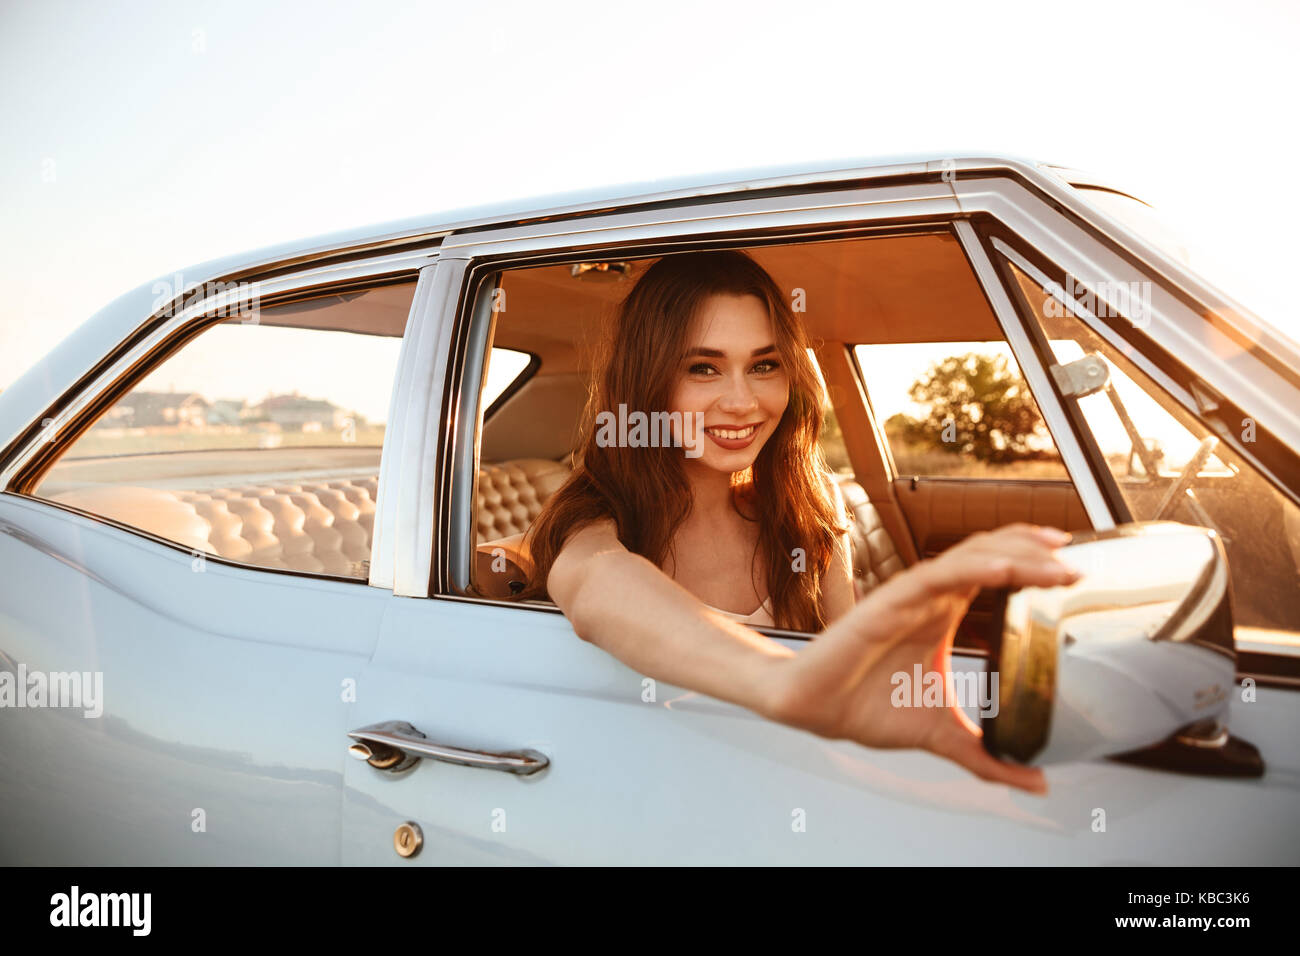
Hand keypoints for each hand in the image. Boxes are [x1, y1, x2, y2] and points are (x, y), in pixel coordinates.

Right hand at [763, 524, 1080, 794]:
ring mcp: (911, 594)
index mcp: (944, 611)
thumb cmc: (867, 706)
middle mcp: (931, 595)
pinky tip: (1003, 568)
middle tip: (1079, 561)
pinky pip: (936, 575)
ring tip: (1056, 561)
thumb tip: (1036, 783)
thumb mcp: (943, 734)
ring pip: (970, 556)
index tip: (1077, 570)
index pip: (997, 570)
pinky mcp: (890, 601)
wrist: (817, 709)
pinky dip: (972, 567)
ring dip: (1016, 554)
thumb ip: (988, 757)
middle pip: (992, 553)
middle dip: (1037, 551)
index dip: (1036, 561)